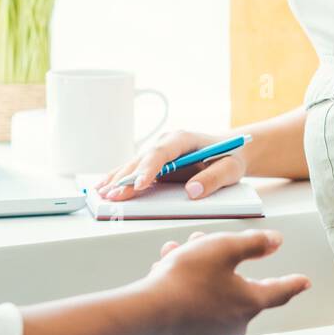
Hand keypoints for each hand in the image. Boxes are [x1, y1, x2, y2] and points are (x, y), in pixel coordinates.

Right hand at [94, 130, 247, 201]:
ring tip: (103, 194)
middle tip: (114, 196)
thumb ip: (214, 178)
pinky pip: (134, 170)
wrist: (230, 151)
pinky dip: (119, 178)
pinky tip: (105, 187)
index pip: (161, 153)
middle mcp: (166, 143)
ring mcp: (158, 152)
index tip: (138, 184)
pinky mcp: (155, 163)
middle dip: (126, 178)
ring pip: (134, 165)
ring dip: (117, 179)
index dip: (148, 169)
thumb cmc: (230, 158)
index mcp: (183, 139)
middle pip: (142, 160)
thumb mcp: (230, 169)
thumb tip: (192, 191)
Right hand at [139, 229, 309, 334]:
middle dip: (219, 266)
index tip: (304, 282)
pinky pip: (192, 315)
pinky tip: (166, 282)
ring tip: (175, 258)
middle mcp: (234, 325)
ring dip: (196, 277)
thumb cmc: (185, 279)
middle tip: (200, 246)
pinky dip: (183, 297)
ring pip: (210, 299)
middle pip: (234, 288)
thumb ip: (253, 243)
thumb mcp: (223, 248)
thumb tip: (275, 241)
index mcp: (248, 303)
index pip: (278, 291)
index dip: (292, 283)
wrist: (148, 313)